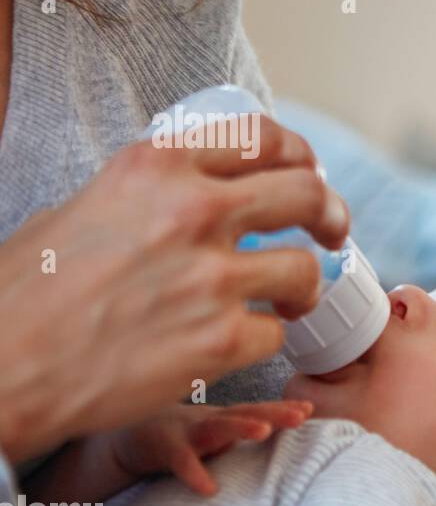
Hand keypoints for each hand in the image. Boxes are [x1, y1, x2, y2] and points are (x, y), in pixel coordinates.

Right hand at [0, 119, 349, 462]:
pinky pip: (277, 333)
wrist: (2, 366)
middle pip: (306, 193)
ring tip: (289, 301)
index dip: (301, 158)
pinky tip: (238, 342)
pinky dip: (264, 340)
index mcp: (157, 166)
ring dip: (306, 288)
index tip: (310, 176)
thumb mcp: (85, 205)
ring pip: (306, 269)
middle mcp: (191, 210)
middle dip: (330, 215)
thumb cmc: (29, 292)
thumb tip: (201, 192)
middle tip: (333, 234)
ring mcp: (211, 276)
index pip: (264, 139)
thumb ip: (152, 194)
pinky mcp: (221, 339)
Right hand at [93, 400, 313, 496]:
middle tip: (301, 415)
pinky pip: (181, 461)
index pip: (260, 410)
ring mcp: (187, 430)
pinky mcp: (163, 447)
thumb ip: (244, 436)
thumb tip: (285, 453)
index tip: (310, 409)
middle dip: (275, 413)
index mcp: (226, 418)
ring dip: (240, 427)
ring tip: (263, 432)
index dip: (284, 409)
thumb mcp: (217, 433)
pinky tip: (208, 488)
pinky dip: (194, 473)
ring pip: (216, 427)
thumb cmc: (182, 436)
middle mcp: (210, 419)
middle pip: (246, 413)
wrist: (128, 435)